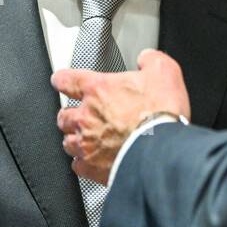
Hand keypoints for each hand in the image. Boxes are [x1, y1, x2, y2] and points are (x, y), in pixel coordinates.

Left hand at [54, 49, 190, 184]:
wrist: (163, 151)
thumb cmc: (161, 114)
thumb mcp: (164, 72)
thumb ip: (151, 60)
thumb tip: (147, 58)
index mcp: (99, 90)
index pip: (66, 80)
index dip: (63, 80)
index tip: (62, 81)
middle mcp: (86, 117)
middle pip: (63, 115)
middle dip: (70, 114)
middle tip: (80, 114)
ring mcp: (87, 145)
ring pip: (67, 142)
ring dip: (75, 139)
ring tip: (85, 139)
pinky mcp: (94, 168)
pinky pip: (78, 166)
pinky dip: (84, 163)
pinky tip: (92, 162)